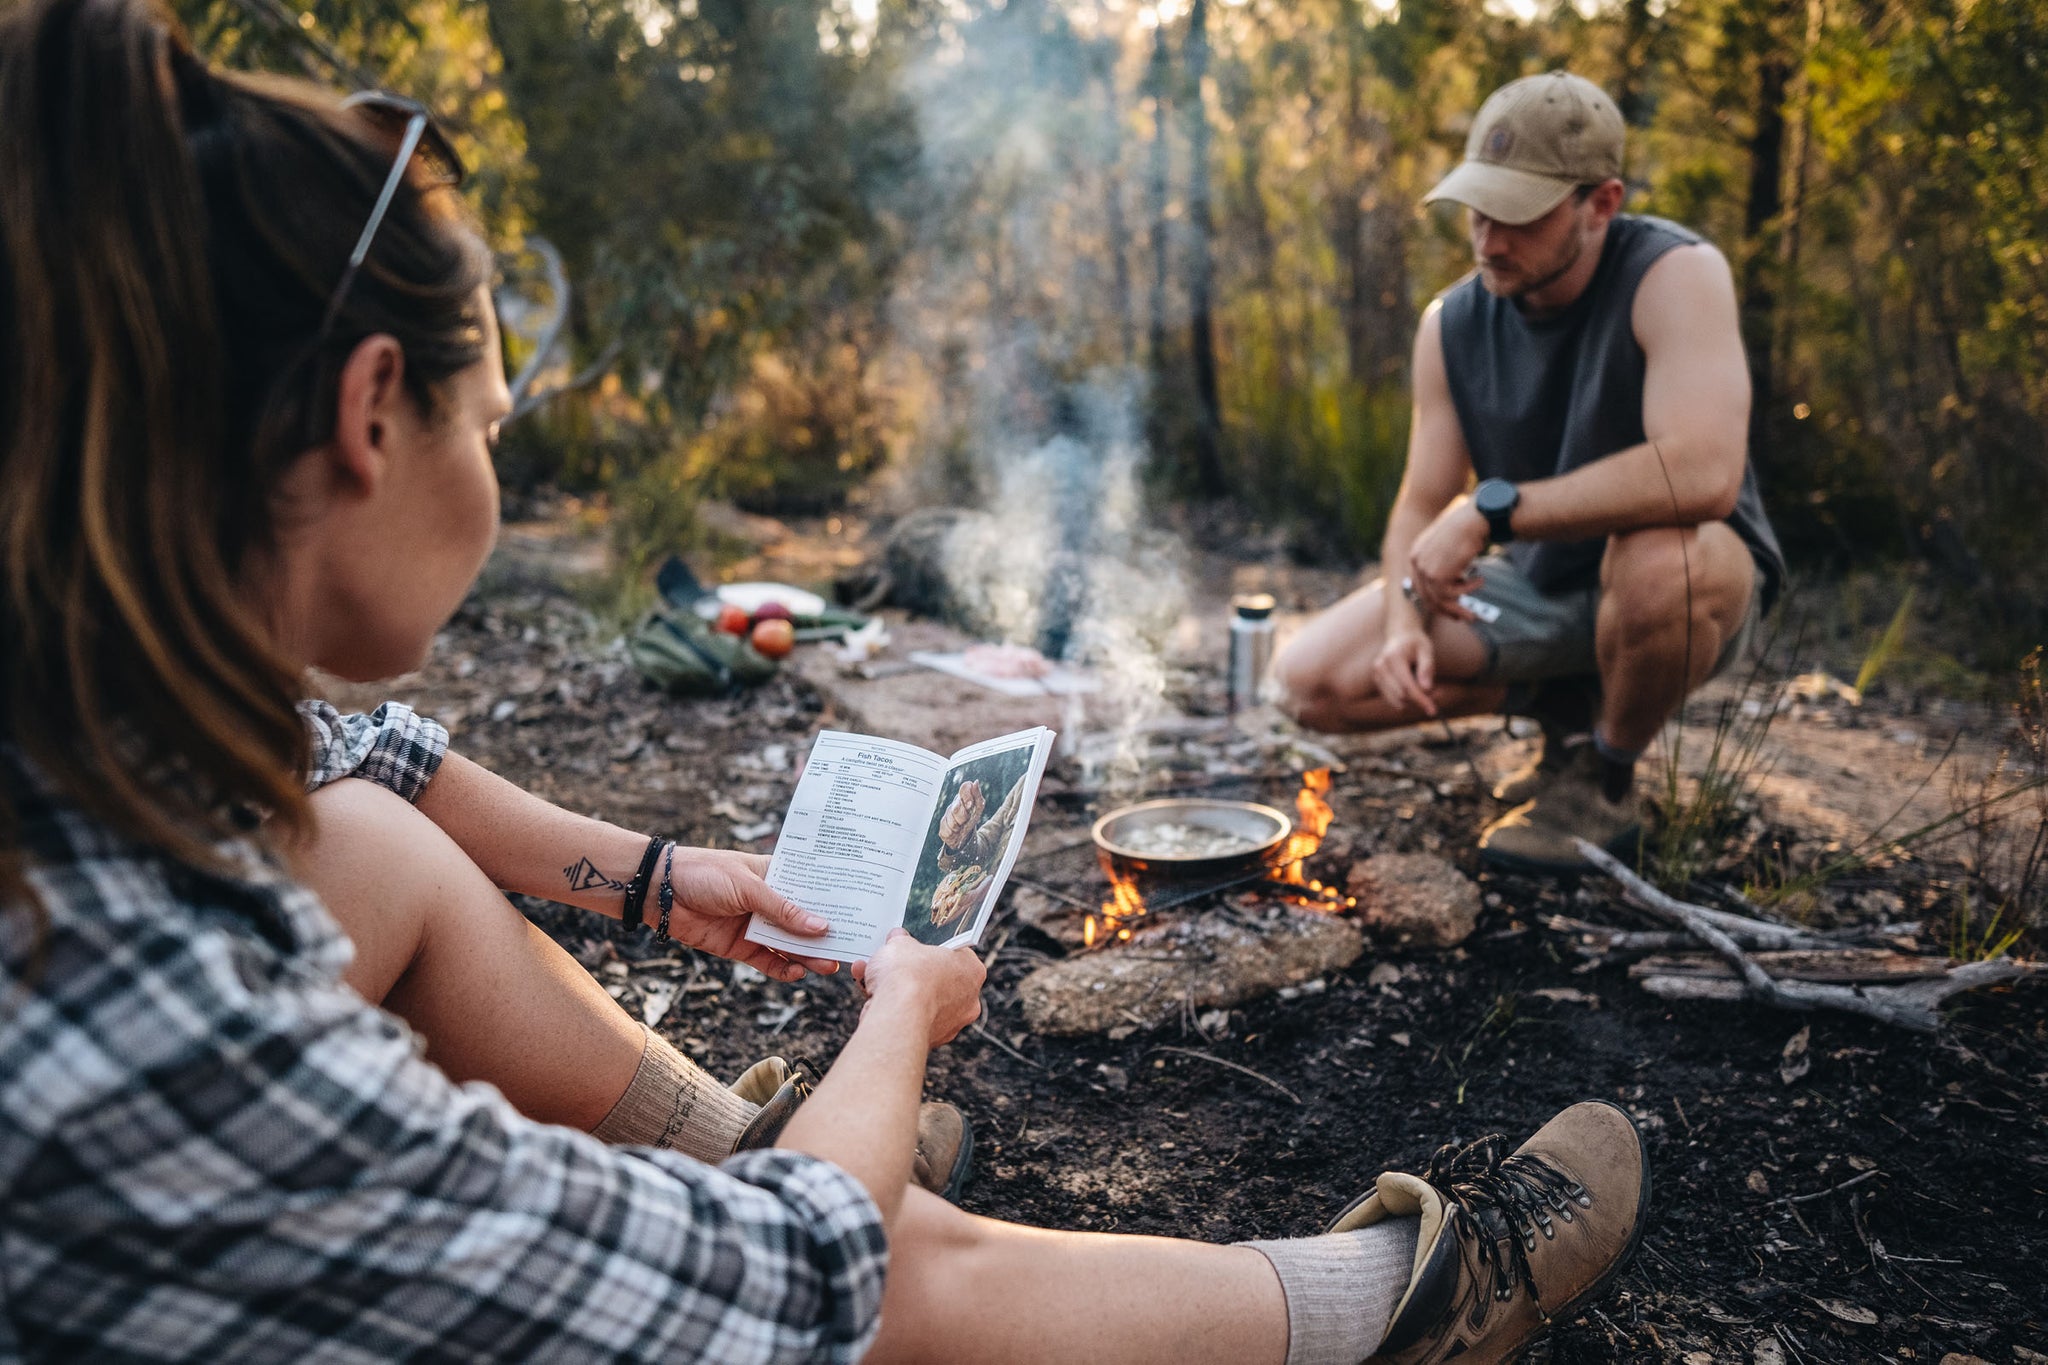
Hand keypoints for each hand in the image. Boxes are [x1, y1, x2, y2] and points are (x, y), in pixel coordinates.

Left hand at [660, 847, 839, 980]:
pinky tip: (797, 971)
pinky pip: (768, 961)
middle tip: (847, 948)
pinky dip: (783, 968)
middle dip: (825, 936)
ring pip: (790, 944)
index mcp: (776, 876)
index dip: (833, 902)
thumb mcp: (748, 886)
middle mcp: (771, 902)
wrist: (660, 892)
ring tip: (827, 965)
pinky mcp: (742, 947)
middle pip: (805, 922)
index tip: (858, 913)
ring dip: (808, 955)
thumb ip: (783, 909)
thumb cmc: (705, 873)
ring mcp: (757, 926)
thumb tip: (821, 926)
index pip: (812, 890)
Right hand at [851, 929, 984, 1046]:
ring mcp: (949, 1024)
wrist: (897, 1017)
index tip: (913, 946)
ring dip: (893, 987)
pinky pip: (907, 1017)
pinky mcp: (926, 1040)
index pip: (954, 954)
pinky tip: (868, 993)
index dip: (930, 948)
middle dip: (908, 970)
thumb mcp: (900, 944)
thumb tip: (898, 939)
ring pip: (918, 1000)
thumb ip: (901, 941)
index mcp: (972, 970)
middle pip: (934, 979)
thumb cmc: (909, 977)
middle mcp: (967, 1000)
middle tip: (889, 960)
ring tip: (869, 972)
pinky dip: (888, 1006)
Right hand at [938, 780, 983, 848]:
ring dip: (958, 826)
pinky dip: (952, 833)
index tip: (969, 805)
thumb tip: (975, 782)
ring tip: (960, 827)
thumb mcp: (978, 808)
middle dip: (963, 816)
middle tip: (965, 820)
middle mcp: (953, 804)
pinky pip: (946, 829)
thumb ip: (977, 795)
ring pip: (951, 820)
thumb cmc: (972, 818)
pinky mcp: (942, 826)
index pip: (965, 788)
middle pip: (956, 808)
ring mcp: (946, 815)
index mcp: (963, 797)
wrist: (966, 835)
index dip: (967, 796)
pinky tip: (954, 832)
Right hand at [1372, 621, 1438, 717]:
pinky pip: (1393, 699)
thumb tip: (1426, 689)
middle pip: (1401, 696)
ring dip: (1413, 700)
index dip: (1421, 700)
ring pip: (1396, 700)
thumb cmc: (1416, 643)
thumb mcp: (1426, 650)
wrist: (1400, 635)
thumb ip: (1426, 668)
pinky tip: (1416, 688)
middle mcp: (1380, 667)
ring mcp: (1376, 675)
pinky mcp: (1377, 681)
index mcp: (1393, 658)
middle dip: (1420, 699)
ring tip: (1427, 688)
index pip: (1407, 686)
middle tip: (1439, 693)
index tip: (1433, 710)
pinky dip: (1406, 699)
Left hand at [1407, 497, 1487, 619]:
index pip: (1420, 586)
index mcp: (1415, 554)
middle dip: (1446, 610)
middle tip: (1463, 618)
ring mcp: (1425, 569)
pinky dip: (1468, 590)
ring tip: (1472, 614)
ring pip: (1439, 600)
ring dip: (1457, 608)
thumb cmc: (1466, 529)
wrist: (1472, 518)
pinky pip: (1452, 594)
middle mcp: (1416, 562)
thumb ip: (1442, 564)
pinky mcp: (1437, 575)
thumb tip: (1448, 588)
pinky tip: (1481, 580)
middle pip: (1427, 596)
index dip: (1434, 600)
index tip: (1450, 608)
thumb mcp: (1448, 546)